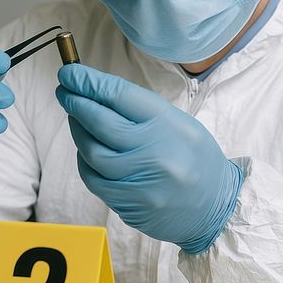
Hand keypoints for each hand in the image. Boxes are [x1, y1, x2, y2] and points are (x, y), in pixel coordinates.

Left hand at [55, 64, 241, 253]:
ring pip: (91, 151)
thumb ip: (141, 110)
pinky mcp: (129, 204)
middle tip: (64, 91)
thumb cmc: (196, 160)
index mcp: (168, 124)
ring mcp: (140, 181)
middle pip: (100, 121)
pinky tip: (86, 150)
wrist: (217, 209)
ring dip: (77, 130)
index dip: (88, 81)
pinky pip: (93, 179)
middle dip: (76, 102)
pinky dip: (84, 161)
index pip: (119, 95)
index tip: (70, 73)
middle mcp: (154, 151)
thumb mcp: (180, 124)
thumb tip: (98, 92)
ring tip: (75, 117)